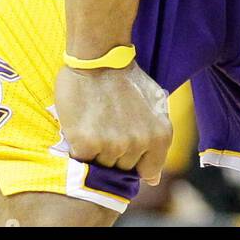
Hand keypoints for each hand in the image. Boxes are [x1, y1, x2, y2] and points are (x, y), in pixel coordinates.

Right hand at [54, 62, 172, 184]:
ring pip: (101, 166)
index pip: (148, 172)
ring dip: (96, 151)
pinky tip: (83, 125)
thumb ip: (157, 140)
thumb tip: (154, 179)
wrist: (100, 60)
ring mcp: (114, 145)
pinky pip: (81, 160)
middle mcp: (140, 143)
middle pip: (122, 168)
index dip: (134, 162)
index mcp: (161, 135)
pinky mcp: (87, 144)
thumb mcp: (156, 105)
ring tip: (97, 122)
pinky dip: (78, 147)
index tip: (125, 146)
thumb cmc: (128, 80)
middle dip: (115, 153)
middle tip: (109, 125)